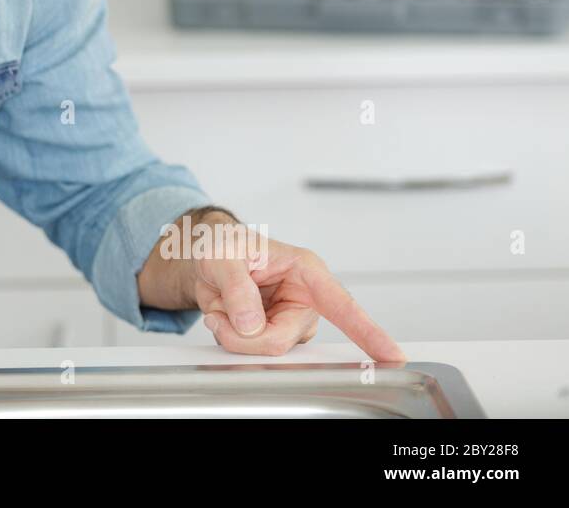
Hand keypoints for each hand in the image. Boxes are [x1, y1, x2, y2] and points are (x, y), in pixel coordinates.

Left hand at [188, 215, 404, 361]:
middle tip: (219, 315)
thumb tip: (252, 325)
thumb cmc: (223, 244)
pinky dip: (230, 338)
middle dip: (247, 336)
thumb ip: (237, 288)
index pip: (342, 305)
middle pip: (284, 339)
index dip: (368, 332)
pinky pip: (253, 352)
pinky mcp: (274, 333)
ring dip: (235, 336)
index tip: (392, 355)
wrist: (207, 256)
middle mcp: (304, 299)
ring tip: (221, 307)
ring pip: (268, 349)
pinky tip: (224, 317)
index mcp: (305, 272)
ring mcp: (290, 320)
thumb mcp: (222, 256)